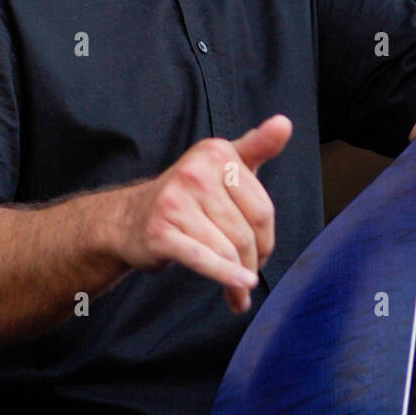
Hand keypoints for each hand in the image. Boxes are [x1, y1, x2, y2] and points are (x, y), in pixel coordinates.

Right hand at [114, 115, 291, 312]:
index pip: (262, 209)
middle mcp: (195, 172)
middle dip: (252, 261)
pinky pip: (203, 259)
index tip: (262, 252)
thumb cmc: (189, 195)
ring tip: (238, 291)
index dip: (267, 238)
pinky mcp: (160, 232)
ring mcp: (174, 201)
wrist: (130, 218)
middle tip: (248, 273)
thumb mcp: (224, 165)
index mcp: (217, 153)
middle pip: (247, 233)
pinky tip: (238, 292)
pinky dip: (224, 277)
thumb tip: (285, 123)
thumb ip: (258, 146)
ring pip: (228, 250)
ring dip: (238, 278)